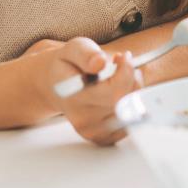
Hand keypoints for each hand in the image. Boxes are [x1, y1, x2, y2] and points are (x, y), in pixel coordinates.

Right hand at [24, 37, 143, 145]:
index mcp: (74, 98)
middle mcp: (83, 119)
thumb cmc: (66, 66)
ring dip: (134, 91)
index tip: (122, 57)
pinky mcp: (102, 137)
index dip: (126, 71)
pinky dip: (131, 106)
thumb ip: (86, 54)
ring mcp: (93, 131)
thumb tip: (100, 62)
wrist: (54, 86)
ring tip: (121, 78)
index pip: (114, 92)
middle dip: (132, 79)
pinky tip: (121, 93)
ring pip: (131, 113)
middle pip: (126, 103)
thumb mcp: (72, 49)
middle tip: (122, 65)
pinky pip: (129, 124)